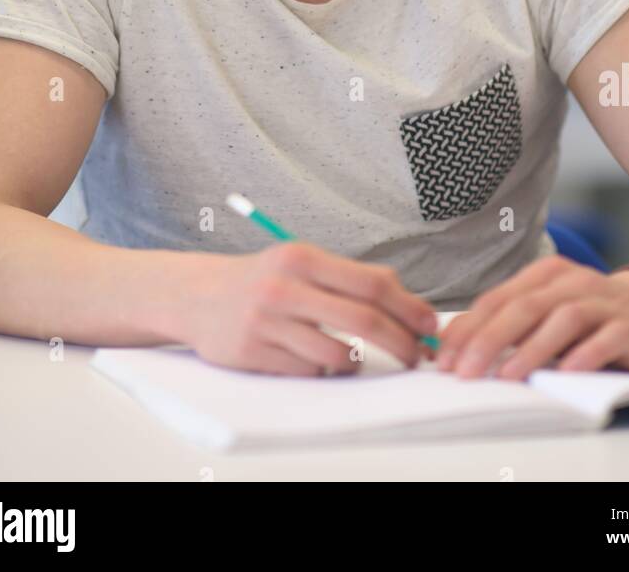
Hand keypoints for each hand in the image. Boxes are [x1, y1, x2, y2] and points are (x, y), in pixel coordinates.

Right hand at [173, 242, 438, 376]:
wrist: (199, 295)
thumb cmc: (264, 279)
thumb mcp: (301, 263)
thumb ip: (346, 279)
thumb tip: (406, 302)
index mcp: (303, 257)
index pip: (372, 284)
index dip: (409, 307)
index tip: (429, 324)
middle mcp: (285, 286)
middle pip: (364, 321)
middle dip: (401, 342)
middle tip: (416, 355)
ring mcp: (266, 321)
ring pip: (338, 354)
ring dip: (359, 362)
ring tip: (357, 357)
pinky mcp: (252, 352)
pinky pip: (309, 371)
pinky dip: (324, 370)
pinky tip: (318, 358)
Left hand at [434, 256, 628, 379]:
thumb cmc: (590, 313)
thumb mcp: (547, 309)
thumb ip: (511, 321)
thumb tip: (457, 345)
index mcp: (546, 274)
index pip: (499, 298)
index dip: (469, 327)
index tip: (445, 357)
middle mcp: (573, 282)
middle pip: (526, 306)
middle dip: (491, 339)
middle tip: (467, 370)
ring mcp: (604, 301)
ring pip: (564, 318)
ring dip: (533, 348)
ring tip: (509, 375)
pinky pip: (607, 337)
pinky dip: (586, 353)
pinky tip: (568, 372)